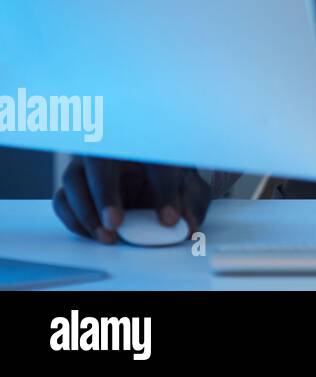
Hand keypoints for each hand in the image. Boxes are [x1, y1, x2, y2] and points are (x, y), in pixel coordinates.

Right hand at [52, 156, 210, 243]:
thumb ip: (190, 202)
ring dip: (86, 210)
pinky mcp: (75, 183)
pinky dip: (74, 218)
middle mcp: (111, 146)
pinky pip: (63, 199)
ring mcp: (89, 163)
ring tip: (107, 236)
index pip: (154, 156)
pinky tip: (94, 234)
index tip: (169, 218)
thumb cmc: (171, 177)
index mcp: (145, 140)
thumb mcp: (187, 187)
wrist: (156, 176)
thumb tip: (186, 225)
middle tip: (116, 223)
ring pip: (74, 179)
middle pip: (98, 160)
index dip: (163, 188)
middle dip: (104, 195)